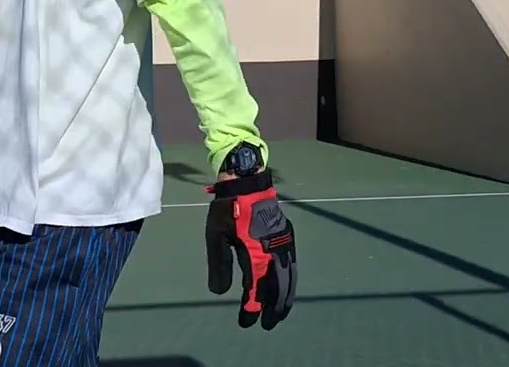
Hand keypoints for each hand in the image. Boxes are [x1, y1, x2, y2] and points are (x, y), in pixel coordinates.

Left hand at [204, 170, 296, 329]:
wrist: (247, 183)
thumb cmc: (227, 209)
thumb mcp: (215, 236)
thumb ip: (219, 264)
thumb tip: (219, 293)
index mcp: (254, 251)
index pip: (255, 287)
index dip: (252, 306)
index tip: (247, 322)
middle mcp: (273, 250)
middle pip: (277, 286)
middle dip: (273, 308)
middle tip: (267, 325)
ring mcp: (283, 243)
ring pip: (289, 278)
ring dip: (285, 298)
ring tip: (280, 314)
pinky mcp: (287, 237)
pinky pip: (293, 266)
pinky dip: (291, 282)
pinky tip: (286, 290)